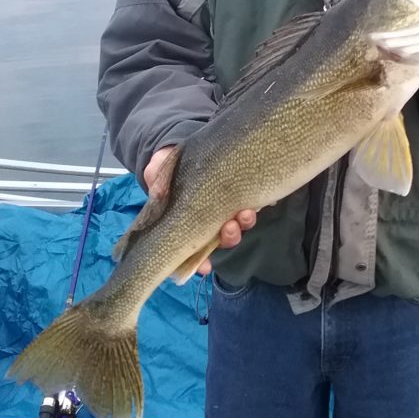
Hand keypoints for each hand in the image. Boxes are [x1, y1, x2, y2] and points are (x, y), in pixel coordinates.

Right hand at [143, 145, 255, 274]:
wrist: (182, 149)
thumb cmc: (167, 170)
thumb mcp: (157, 176)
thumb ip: (157, 187)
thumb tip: (158, 194)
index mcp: (188, 226)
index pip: (194, 253)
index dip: (200, 263)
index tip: (206, 267)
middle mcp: (209, 223)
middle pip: (223, 240)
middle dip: (229, 237)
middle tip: (229, 227)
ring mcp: (226, 209)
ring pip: (239, 225)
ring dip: (244, 223)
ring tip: (245, 213)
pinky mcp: (239, 193)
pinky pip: (251, 205)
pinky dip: (257, 206)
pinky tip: (261, 202)